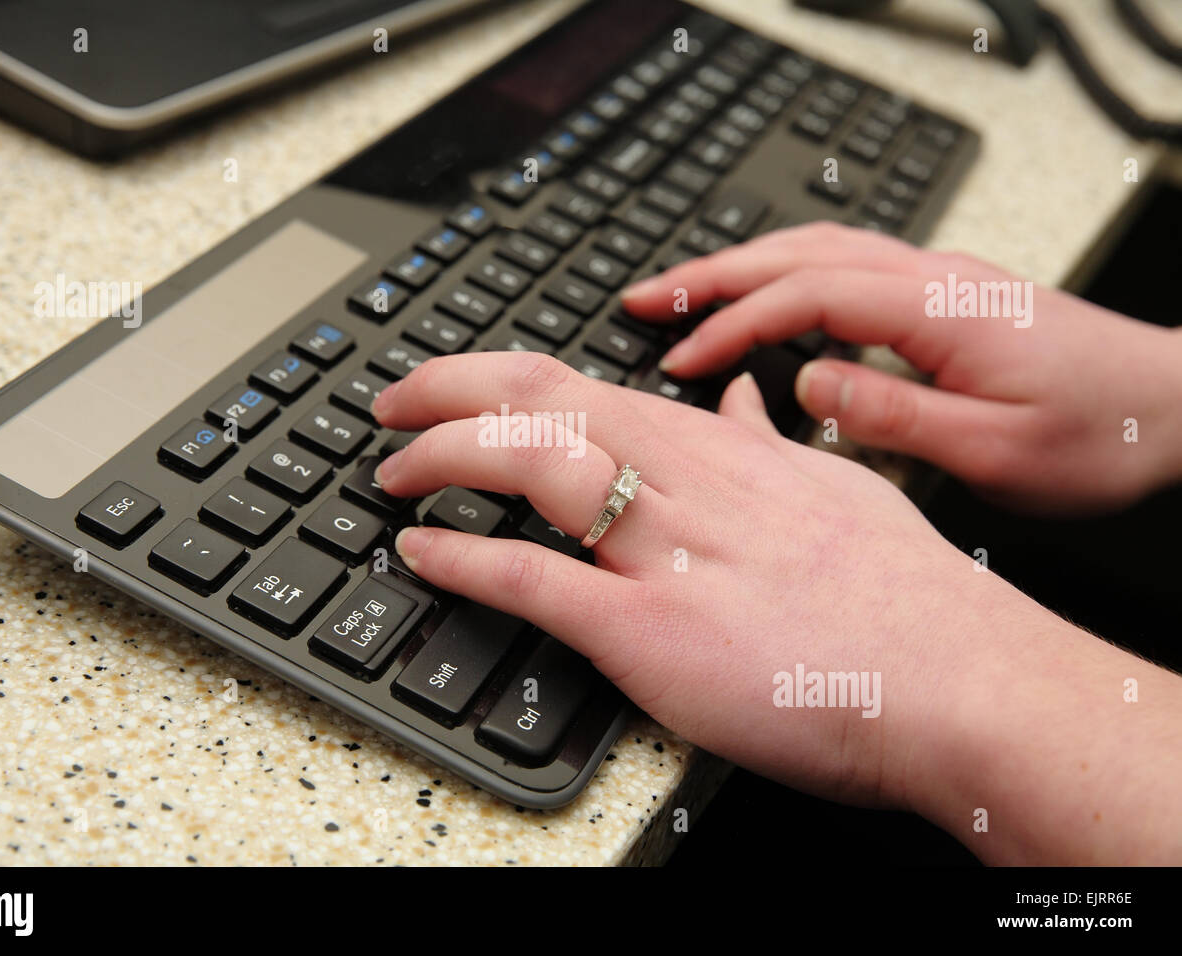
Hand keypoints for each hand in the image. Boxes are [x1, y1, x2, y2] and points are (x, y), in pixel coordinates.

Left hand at [370, 351, 1017, 809]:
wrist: (961, 679)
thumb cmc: (908, 596)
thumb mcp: (836, 488)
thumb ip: (772, 442)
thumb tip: (739, 401)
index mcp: (724, 449)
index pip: (586, 382)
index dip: (500, 374)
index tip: (456, 379)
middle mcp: (688, 483)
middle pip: (543, 400)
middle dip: (448, 389)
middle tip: (390, 401)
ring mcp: (669, 554)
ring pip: (532, 464)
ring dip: (443, 457)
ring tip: (391, 470)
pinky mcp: (656, 632)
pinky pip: (538, 580)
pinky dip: (465, 558)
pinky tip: (419, 550)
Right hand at [620, 222, 1181, 513]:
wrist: (1173, 406)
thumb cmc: (1098, 434)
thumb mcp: (997, 450)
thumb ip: (896, 414)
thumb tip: (807, 382)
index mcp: (938, 308)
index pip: (805, 296)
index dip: (730, 325)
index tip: (676, 359)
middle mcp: (933, 278)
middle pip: (798, 252)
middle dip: (711, 274)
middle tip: (641, 298)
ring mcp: (939, 280)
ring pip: (819, 249)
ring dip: (743, 268)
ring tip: (680, 296)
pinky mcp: (945, 296)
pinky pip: (845, 267)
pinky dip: (785, 277)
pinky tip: (763, 304)